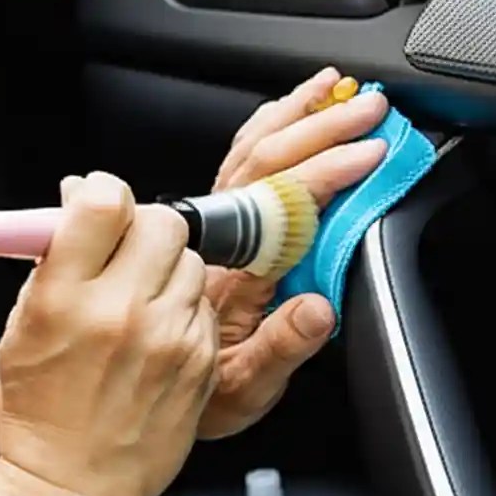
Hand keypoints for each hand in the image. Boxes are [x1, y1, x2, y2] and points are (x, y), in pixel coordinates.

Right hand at [0, 172, 217, 495]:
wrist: (74, 482)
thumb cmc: (42, 405)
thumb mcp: (25, 323)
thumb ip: (55, 258)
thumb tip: (81, 197)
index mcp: (64, 297)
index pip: (104, 202)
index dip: (105, 193)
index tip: (100, 203)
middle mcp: (120, 313)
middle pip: (162, 222)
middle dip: (146, 227)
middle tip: (131, 250)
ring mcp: (168, 338)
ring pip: (193, 262)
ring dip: (170, 270)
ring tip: (143, 303)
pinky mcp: (201, 361)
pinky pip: (206, 307)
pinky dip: (186, 310)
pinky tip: (160, 338)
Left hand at [199, 67, 388, 438]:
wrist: (126, 405)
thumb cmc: (187, 400)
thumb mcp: (243, 391)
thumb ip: (281, 348)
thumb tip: (320, 308)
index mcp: (231, 279)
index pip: (279, 208)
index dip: (325, 173)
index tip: (366, 151)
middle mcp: (216, 247)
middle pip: (264, 168)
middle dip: (320, 130)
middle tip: (369, 109)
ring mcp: (210, 236)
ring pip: (245, 159)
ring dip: (291, 119)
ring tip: (331, 90)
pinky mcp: (209, 233)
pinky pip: (233, 169)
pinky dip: (264, 133)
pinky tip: (284, 116)